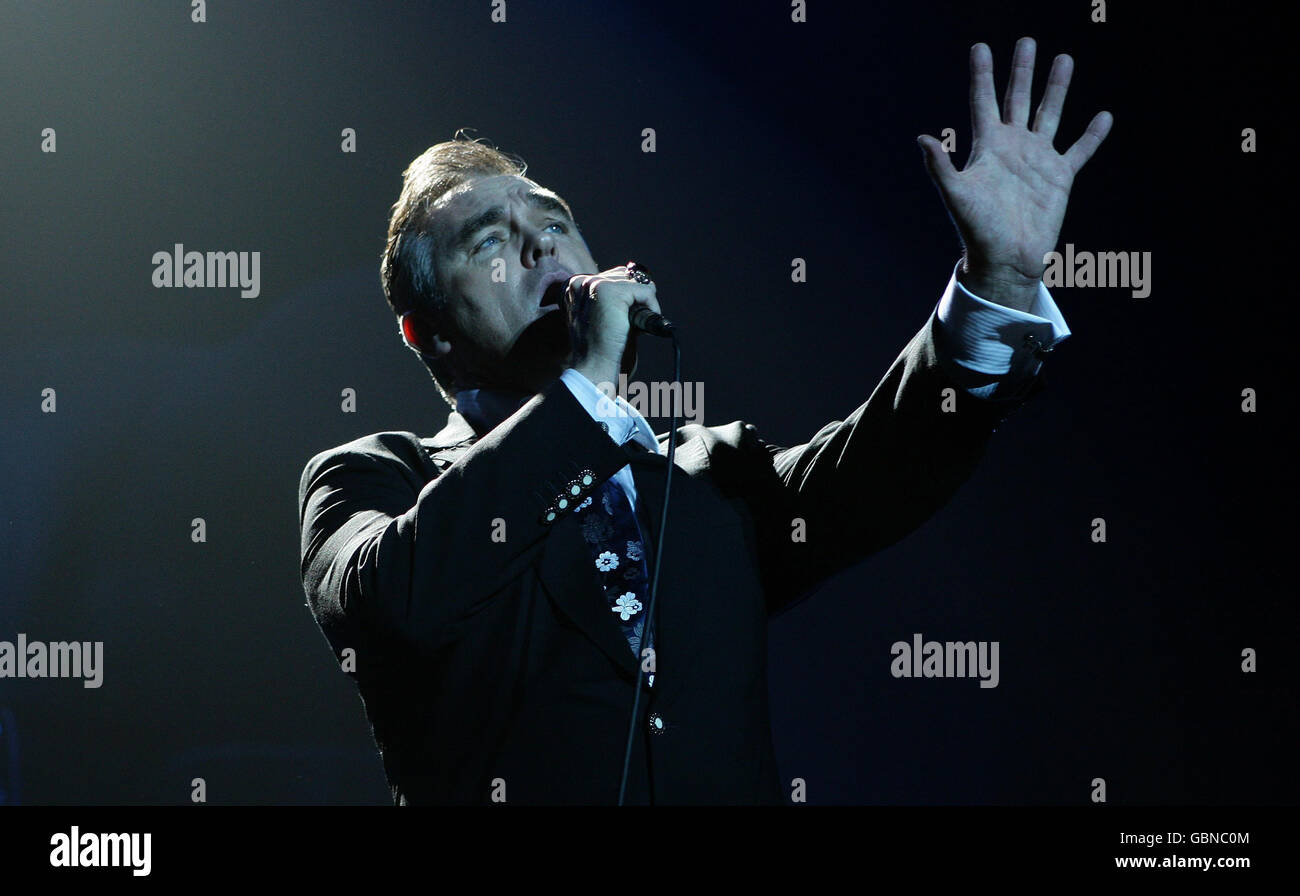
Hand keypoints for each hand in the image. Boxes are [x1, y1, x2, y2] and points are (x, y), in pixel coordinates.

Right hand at [565, 265, 660, 387]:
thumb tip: (643, 285)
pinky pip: (646, 290)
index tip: (624, 319)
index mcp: (576, 286)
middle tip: (632, 323)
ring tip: (636, 326)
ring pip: (638, 283)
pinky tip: (642, 327)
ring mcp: (596, 284)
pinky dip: (652, 308)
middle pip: (627, 276)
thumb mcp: (599, 317)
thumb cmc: (599, 347)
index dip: (628, 297)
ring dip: (645, 304)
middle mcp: (583, 281)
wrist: (593, 365)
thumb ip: (610, 300)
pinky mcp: (612, 292)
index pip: (615, 276)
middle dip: (637, 298)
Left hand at [918, 38, 1112, 310]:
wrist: (1005, 259)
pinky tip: (1103, 117)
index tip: (980, 47)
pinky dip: (1092, 136)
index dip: (982, 75)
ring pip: (1050, 114)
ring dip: (1057, 88)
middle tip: (1027, 41)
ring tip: (1064, 59)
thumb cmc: (976, 230)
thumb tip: (922, 138)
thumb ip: (940, 166)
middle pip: (1018, 99)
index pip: (983, 101)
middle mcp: (1013, 147)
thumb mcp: (956, 195)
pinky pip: (1079, 150)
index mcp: (987, 147)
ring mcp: (1038, 160)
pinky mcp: (1059, 177)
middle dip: (1022, 71)